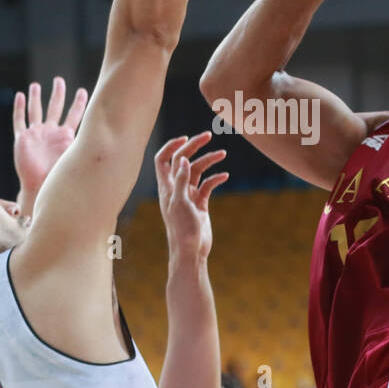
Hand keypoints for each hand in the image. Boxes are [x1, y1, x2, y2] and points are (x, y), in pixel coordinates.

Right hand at [13, 78, 87, 217]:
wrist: (42, 188)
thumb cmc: (61, 177)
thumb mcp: (78, 157)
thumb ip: (92, 147)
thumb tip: (120, 141)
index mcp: (66, 136)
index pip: (74, 115)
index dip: (78, 103)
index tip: (83, 91)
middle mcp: (51, 133)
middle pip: (55, 108)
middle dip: (57, 94)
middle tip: (59, 80)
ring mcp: (36, 135)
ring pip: (36, 111)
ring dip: (35, 98)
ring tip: (36, 85)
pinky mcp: (22, 139)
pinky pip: (19, 121)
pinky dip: (19, 108)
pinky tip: (20, 96)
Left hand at [155, 133, 228, 260]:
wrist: (191, 251)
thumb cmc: (182, 229)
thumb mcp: (180, 203)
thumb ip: (182, 181)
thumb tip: (184, 160)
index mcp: (167, 186)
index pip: (163, 159)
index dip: (172, 146)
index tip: (186, 138)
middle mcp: (176, 188)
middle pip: (183, 160)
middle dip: (194, 146)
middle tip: (208, 135)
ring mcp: (189, 195)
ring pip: (198, 171)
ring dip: (209, 160)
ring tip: (222, 154)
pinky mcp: (200, 203)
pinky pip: (208, 185)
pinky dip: (216, 178)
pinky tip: (225, 176)